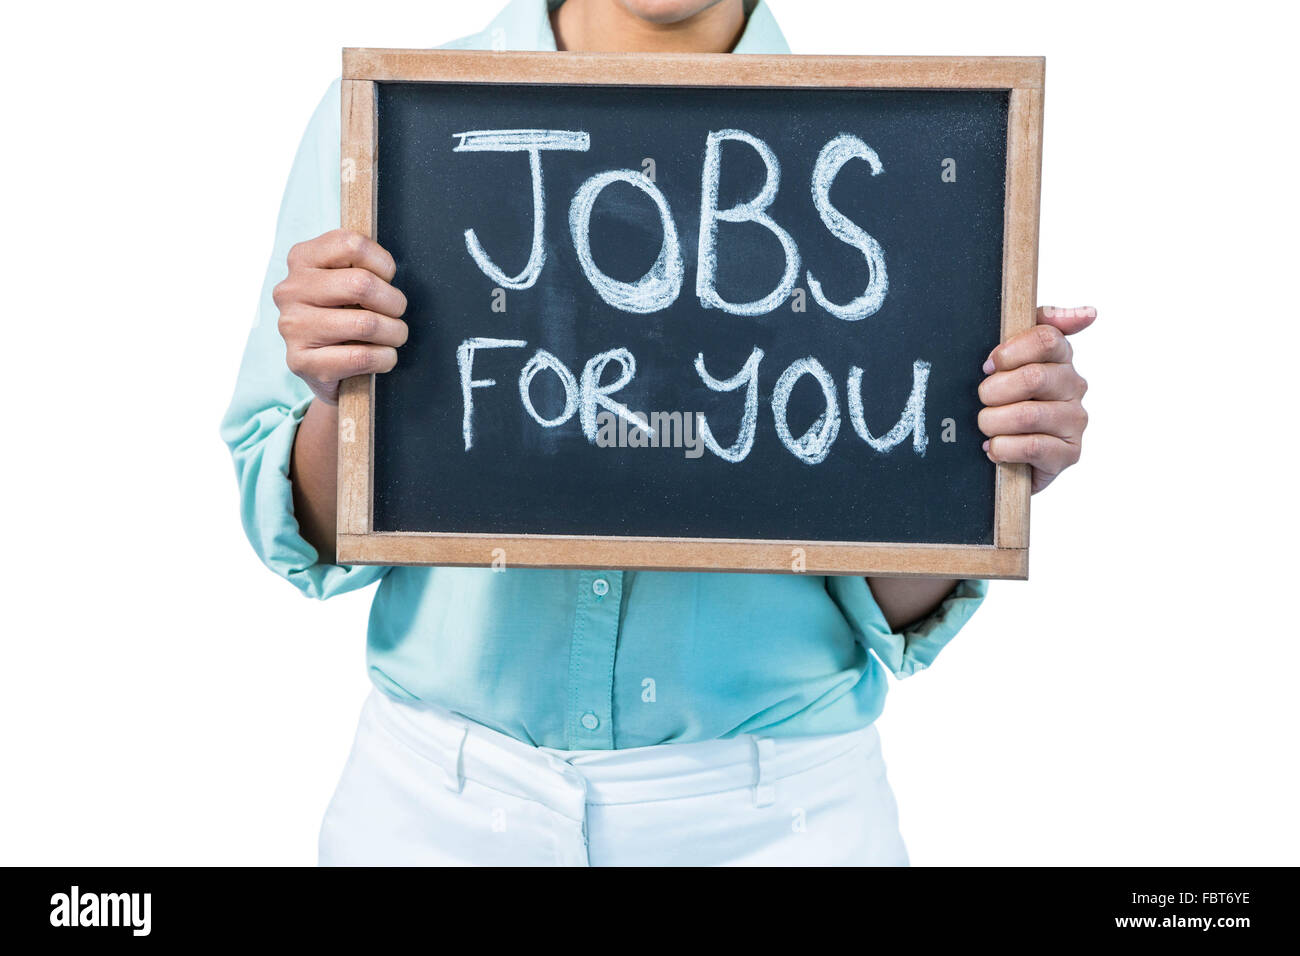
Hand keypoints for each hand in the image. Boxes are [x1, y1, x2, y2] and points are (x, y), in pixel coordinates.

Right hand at [273, 229, 408, 404]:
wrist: (326, 368)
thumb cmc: (346, 316)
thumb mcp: (349, 280)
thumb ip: (362, 265)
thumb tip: (386, 271)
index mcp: (302, 259)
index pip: (353, 245)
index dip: (384, 264)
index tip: (386, 280)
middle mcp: (290, 290)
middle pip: (361, 284)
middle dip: (394, 302)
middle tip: (396, 313)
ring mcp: (292, 327)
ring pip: (366, 324)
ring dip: (394, 333)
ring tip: (393, 337)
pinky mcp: (301, 362)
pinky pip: (361, 357)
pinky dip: (385, 358)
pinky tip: (383, 357)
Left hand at [977, 305, 1094, 493]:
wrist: (1003, 456)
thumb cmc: (1003, 401)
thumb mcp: (1010, 360)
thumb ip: (1038, 326)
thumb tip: (1088, 313)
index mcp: (1061, 358)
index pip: (1047, 338)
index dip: (1010, 352)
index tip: (989, 365)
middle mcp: (1074, 386)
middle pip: (1034, 377)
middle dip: (995, 390)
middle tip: (982, 399)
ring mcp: (1074, 421)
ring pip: (1028, 414)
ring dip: (993, 421)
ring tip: (986, 426)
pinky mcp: (1069, 453)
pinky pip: (1032, 446)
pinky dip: (1002, 448)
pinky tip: (994, 447)